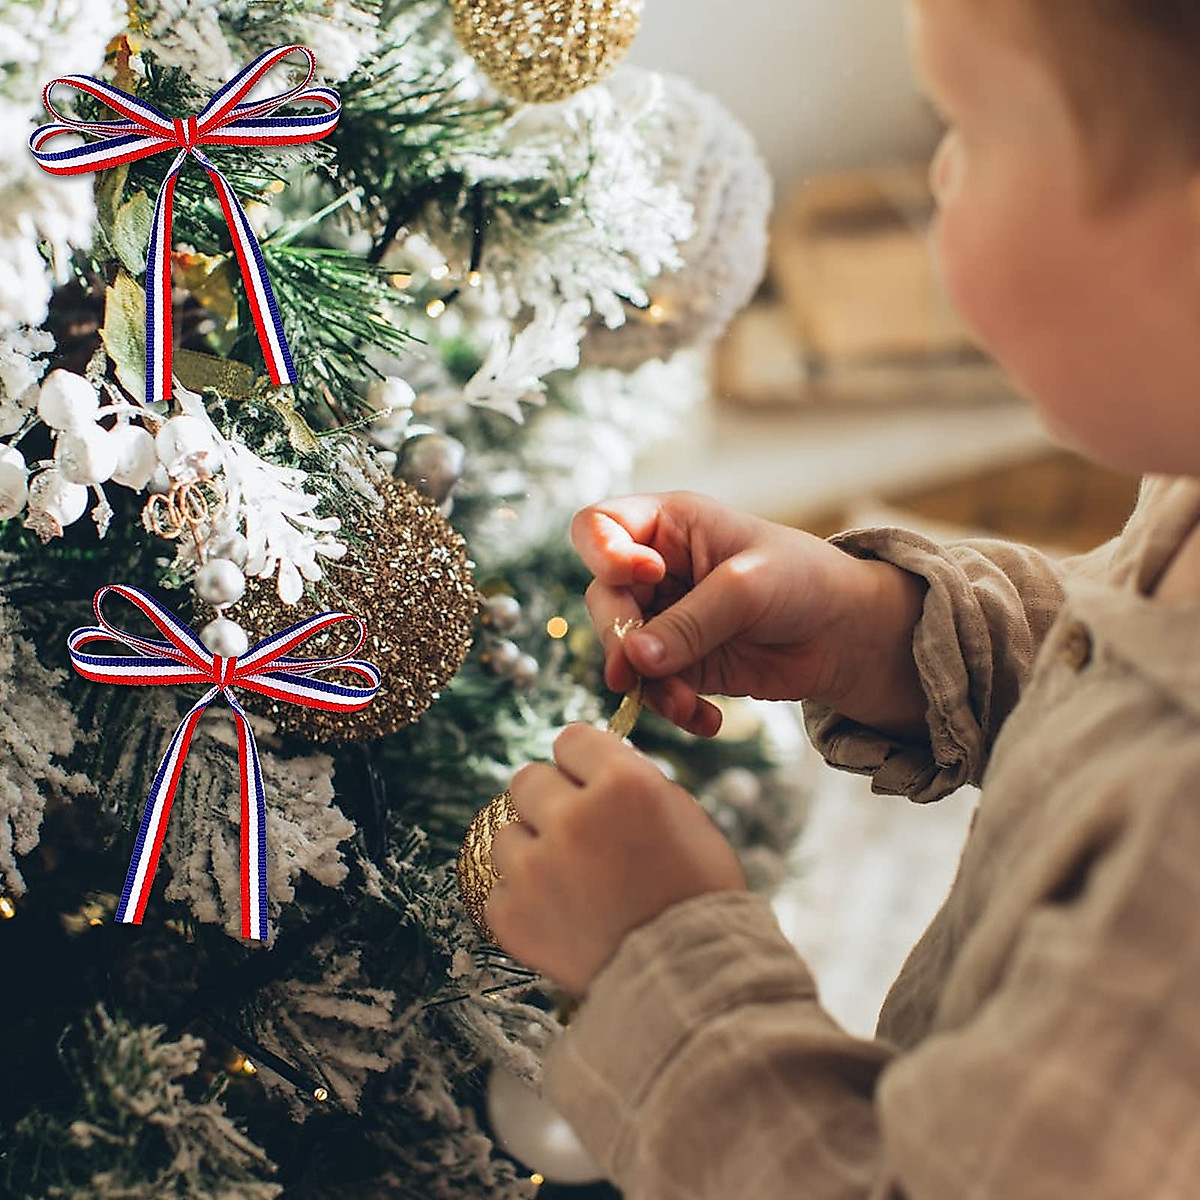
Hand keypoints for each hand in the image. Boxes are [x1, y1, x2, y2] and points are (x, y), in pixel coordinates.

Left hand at [485, 722, 747, 1000]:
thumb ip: (631, 781)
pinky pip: (501, 888)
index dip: (583, 763)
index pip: (570, 739)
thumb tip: (591, 769)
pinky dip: (524, 900)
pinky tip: (562, 915)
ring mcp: (535, 869)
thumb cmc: (697, 895)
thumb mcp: (683, 815)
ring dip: (532, 849)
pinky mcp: (512, 915)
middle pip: (527, 778)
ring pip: (505, 832)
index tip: (592, 784)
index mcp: (623, 783)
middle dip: (552, 800)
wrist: (691, 982)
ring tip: (572, 880)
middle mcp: (572, 817)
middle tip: (581, 834)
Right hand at [571, 490, 885, 735]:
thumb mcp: (747, 589)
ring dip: (647, 683)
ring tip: (686, 704)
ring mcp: (664, 618)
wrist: (846, 634)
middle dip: (619, 636)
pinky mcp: (679, 662)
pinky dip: (673, 706)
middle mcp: (655, 569)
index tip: (645, 576)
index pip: (599, 526)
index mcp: (668, 525)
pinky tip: (707, 718)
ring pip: (621, 650)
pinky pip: (653, 687)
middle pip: (602, 597)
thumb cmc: (804, 581)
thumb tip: (633, 660)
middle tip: (635, 670)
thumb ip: (688, 623)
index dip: (604, 553)